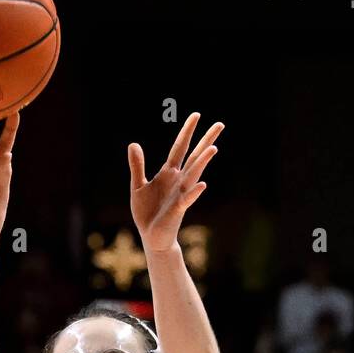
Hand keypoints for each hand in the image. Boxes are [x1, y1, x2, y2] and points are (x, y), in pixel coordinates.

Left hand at [128, 112, 222, 253]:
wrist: (151, 237)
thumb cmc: (147, 213)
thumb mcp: (137, 186)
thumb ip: (137, 166)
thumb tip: (133, 143)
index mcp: (169, 173)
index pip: (180, 148)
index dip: (187, 132)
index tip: (196, 115)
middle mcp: (178, 181)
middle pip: (194, 156)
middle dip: (206, 140)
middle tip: (220, 124)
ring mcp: (180, 194)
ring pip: (194, 174)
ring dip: (203, 162)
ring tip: (213, 148)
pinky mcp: (178, 209)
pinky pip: (187, 199)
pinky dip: (195, 192)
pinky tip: (203, 184)